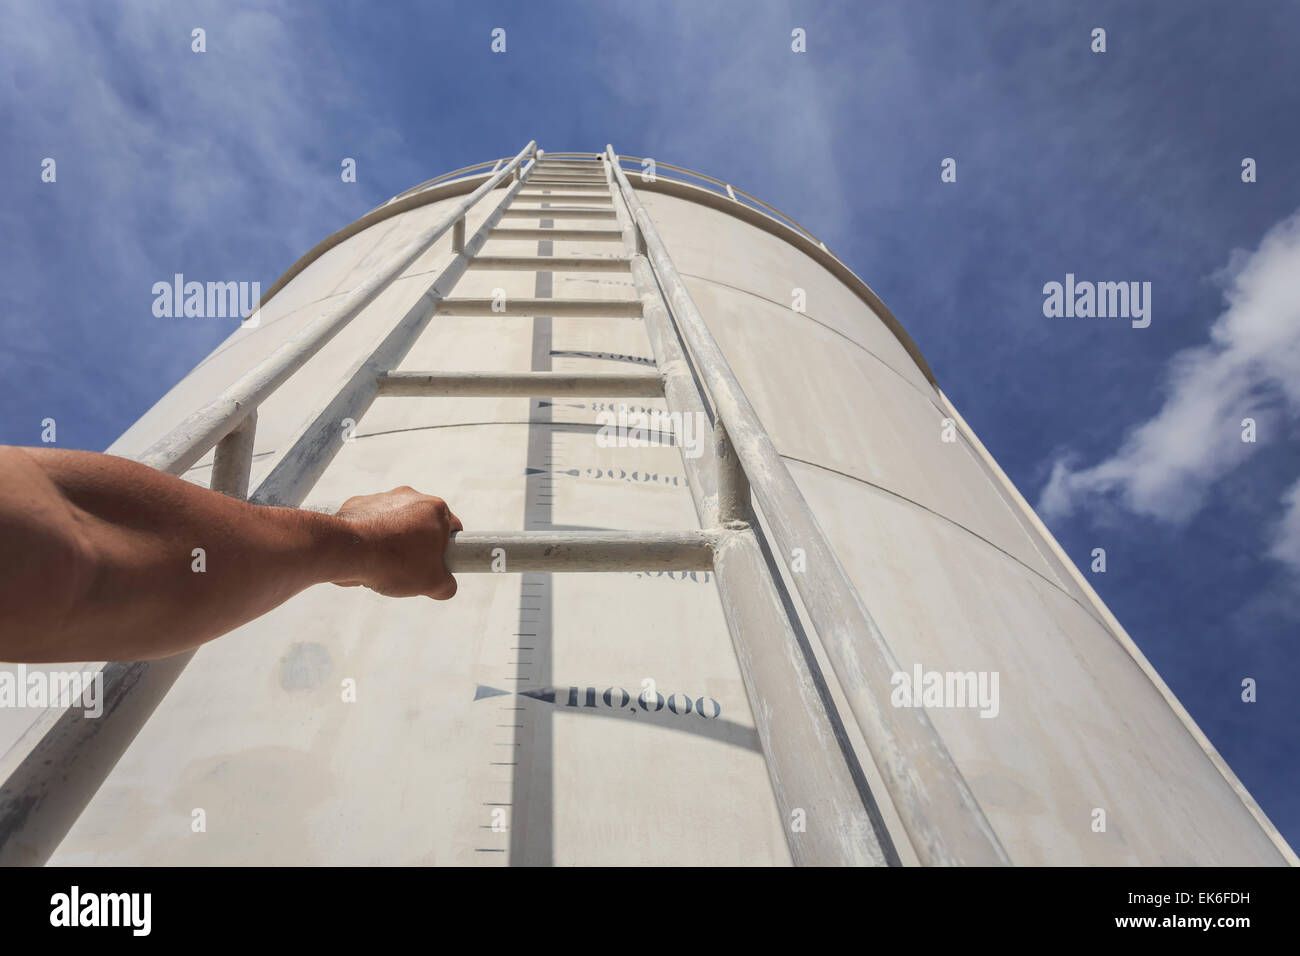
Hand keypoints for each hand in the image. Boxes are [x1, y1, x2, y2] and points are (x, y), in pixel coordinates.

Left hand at [332, 486, 461, 599]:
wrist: (348, 551)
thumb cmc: (395, 563)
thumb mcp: (433, 583)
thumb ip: (447, 585)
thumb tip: (446, 586)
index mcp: (436, 509)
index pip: (452, 529)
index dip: (447, 550)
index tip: (435, 565)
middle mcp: (412, 496)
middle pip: (422, 525)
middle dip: (417, 546)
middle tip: (409, 568)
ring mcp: (383, 497)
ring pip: (395, 523)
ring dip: (393, 541)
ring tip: (383, 565)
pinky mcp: (359, 504)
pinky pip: (371, 523)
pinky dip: (370, 538)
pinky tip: (365, 556)